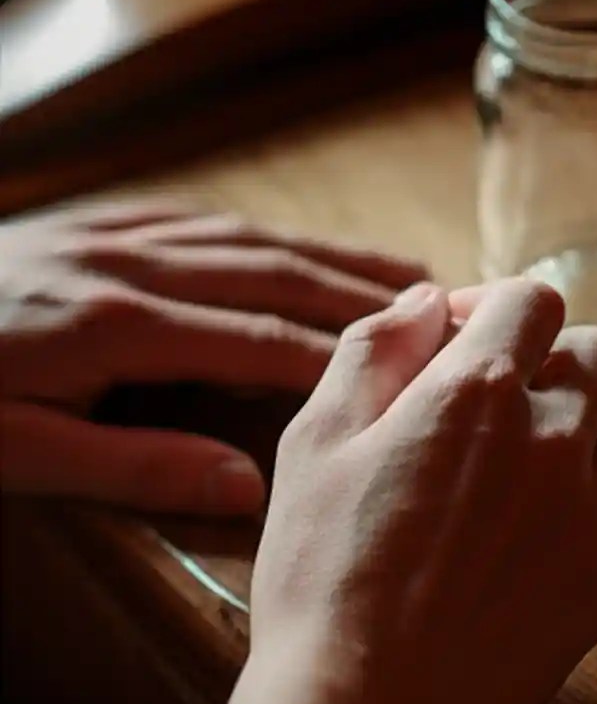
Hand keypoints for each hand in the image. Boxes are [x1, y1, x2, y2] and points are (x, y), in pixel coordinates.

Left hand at [0, 200, 426, 513]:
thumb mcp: (14, 452)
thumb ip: (134, 469)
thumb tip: (250, 487)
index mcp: (118, 325)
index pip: (263, 339)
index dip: (348, 355)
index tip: (419, 368)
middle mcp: (131, 265)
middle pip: (276, 271)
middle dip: (366, 289)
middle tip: (446, 302)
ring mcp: (114, 234)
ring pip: (249, 236)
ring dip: (331, 250)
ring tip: (403, 267)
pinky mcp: (93, 222)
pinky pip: (198, 216)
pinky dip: (263, 230)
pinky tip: (292, 241)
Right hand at [230, 279, 596, 703]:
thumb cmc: (324, 579)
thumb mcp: (316, 443)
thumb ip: (375, 349)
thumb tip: (428, 300)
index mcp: (476, 395)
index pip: (536, 298)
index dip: (498, 306)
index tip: (465, 338)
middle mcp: (552, 442)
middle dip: (550, 357)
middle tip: (495, 397)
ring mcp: (589, 512)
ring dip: (571, 424)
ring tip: (504, 469)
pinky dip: (572, 504)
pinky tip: (510, 544)